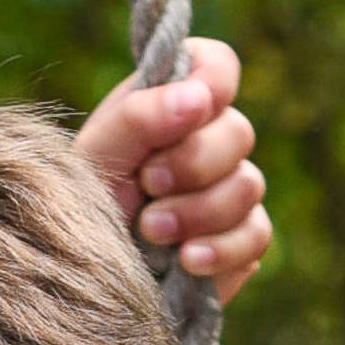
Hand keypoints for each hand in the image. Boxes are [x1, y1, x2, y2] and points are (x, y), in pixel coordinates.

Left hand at [78, 42, 270, 306]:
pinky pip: (256, 236)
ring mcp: (232, 192)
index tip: (189, 110)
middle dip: (193, 163)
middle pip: (238, 133)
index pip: (218, 67)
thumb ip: (141, 117)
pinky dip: (221, 250)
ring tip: (150, 231)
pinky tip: (185, 262)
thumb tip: (198, 98)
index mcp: (174, 104)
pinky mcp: (243, 242)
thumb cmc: (88, 205)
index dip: (213, 83)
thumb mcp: (101, 154)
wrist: (90, 277)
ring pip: (248, 186)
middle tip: (147, 185)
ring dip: (198, 211)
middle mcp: (210, 142)